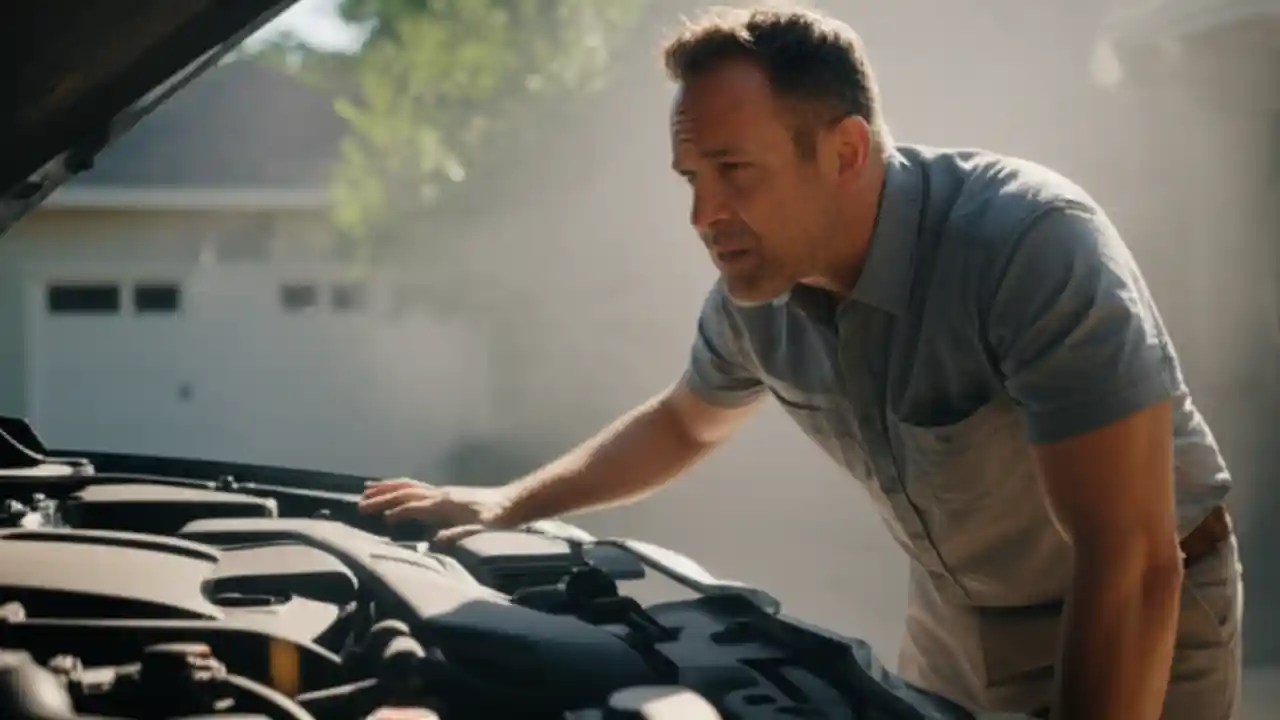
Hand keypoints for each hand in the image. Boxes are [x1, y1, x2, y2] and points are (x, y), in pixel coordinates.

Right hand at [358, 478, 514, 542]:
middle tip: (360, 504)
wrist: (513, 503)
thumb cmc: (498, 519)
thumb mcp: (481, 531)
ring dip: (387, 488)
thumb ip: (459, 535)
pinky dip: (400, 487)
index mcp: (444, 504)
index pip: (414, 506)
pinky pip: (416, 487)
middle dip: (382, 498)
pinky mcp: (445, 494)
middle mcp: (439, 494)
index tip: (382, 521)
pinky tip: (395, 491)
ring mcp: (441, 492)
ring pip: (408, 486)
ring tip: (366, 490)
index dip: (398, 513)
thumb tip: (436, 542)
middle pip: (404, 492)